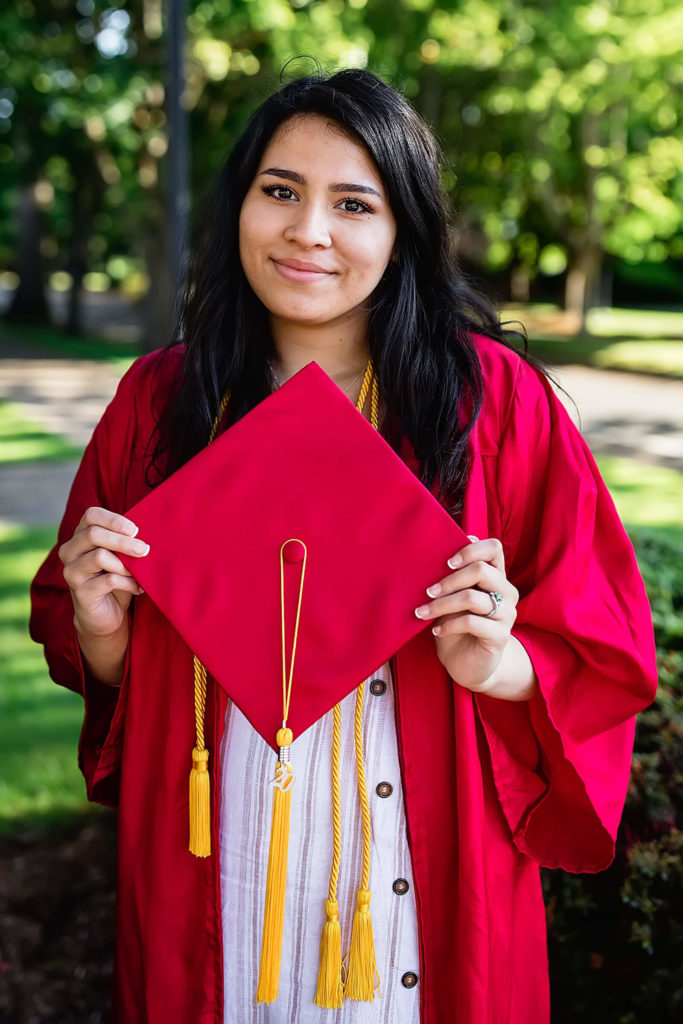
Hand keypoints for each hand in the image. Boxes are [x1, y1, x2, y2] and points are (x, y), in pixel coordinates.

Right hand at [59, 506, 148, 640]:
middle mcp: (70, 551)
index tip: (135, 530)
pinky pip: (108, 580)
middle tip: (144, 549)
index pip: (91, 515)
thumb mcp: (120, 556)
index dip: (113, 520)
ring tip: (138, 574)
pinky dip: (128, 583)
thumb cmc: (115, 579)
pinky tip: (138, 588)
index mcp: (80, 536)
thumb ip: (125, 541)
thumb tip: (147, 531)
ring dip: (125, 565)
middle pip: (93, 534)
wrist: (105, 615)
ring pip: (99, 557)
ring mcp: (71, 572)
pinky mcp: (80, 592)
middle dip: (123, 541)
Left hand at [414, 536, 523, 695]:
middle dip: (449, 579)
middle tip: (428, 591)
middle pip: (482, 570)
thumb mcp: (453, 598)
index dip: (471, 549)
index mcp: (496, 577)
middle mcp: (507, 593)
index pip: (494, 548)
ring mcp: (506, 614)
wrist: (467, 664)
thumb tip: (435, 553)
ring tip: (423, 612)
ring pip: (472, 598)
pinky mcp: (501, 636)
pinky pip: (471, 622)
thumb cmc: (457, 626)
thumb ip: (452, 578)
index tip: (446, 562)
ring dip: (442, 604)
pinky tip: (436, 631)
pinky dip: (448, 625)